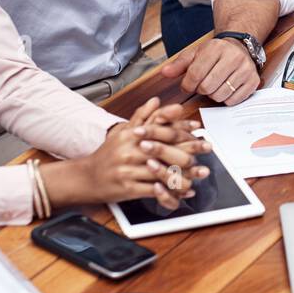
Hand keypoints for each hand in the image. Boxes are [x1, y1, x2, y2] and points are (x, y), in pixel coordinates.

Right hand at [47, 97, 210, 209]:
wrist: (86, 178)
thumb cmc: (108, 155)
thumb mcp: (123, 132)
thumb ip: (142, 117)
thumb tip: (156, 100)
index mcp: (132, 136)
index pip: (161, 129)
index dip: (183, 129)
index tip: (199, 129)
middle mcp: (130, 151)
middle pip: (166, 149)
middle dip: (190, 150)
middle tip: (207, 149)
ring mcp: (129, 170)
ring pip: (163, 171)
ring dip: (185, 174)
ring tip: (200, 173)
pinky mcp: (128, 189)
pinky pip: (155, 191)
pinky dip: (172, 192)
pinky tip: (184, 191)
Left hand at [160, 36, 259, 105]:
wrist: (240, 48)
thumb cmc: (215, 53)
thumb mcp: (196, 54)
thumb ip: (179, 64)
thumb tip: (165, 72)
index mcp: (216, 48)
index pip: (195, 74)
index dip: (187, 85)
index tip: (188, 85)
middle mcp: (233, 57)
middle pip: (207, 87)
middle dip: (201, 90)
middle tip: (203, 85)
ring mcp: (245, 69)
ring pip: (220, 95)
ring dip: (214, 95)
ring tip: (215, 86)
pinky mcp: (253, 81)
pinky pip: (233, 100)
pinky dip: (227, 99)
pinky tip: (226, 89)